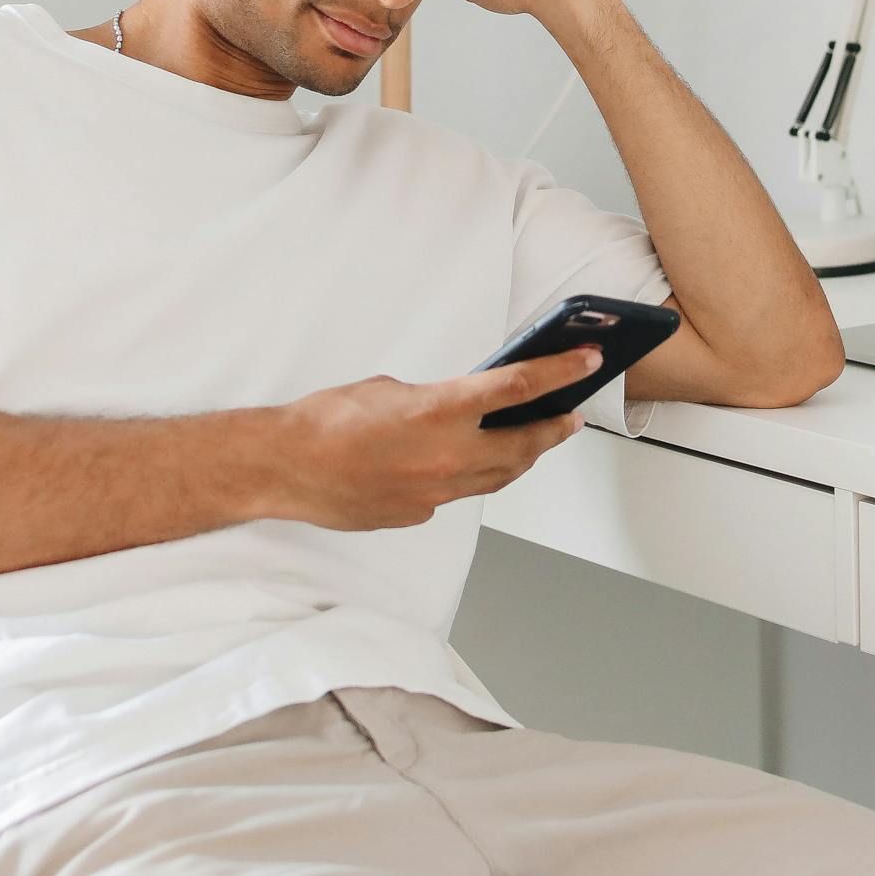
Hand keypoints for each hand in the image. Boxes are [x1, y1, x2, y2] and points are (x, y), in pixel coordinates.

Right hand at [270, 345, 604, 530]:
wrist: (286, 467)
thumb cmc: (327, 420)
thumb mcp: (391, 389)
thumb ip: (436, 398)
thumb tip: (459, 406)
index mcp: (439, 410)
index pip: (518, 388)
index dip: (561, 373)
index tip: (588, 361)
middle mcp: (446, 456)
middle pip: (523, 445)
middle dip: (553, 428)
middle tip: (570, 416)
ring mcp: (435, 492)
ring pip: (498, 477)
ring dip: (522, 458)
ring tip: (537, 441)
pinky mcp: (419, 514)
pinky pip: (459, 494)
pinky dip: (472, 476)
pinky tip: (472, 464)